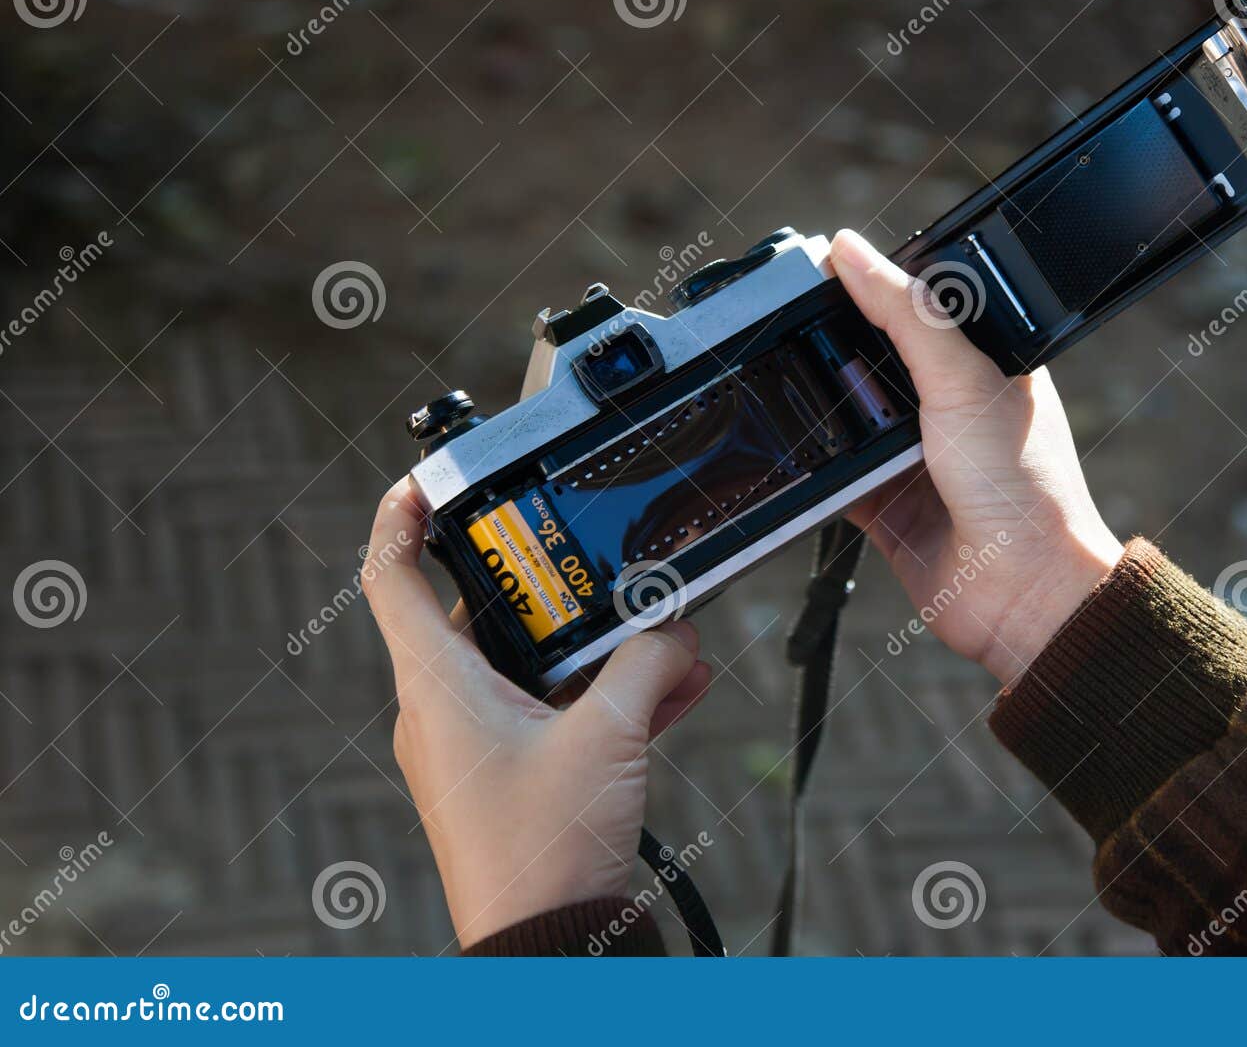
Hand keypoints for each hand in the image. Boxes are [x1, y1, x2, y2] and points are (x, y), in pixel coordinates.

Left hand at [362, 478, 711, 947]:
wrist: (547, 948)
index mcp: (438, 684)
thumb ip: (647, 665)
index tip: (428, 478)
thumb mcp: (609, 738)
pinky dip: (604, 699)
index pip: (391, 575)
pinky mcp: (511, 777)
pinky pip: (555, 714)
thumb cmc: (544, 852)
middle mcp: (445, 708)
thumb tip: (675, 632)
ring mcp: (476, 746)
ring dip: (599, 654)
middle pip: (486, 614)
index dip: (401, 515)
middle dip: (557, 593)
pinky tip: (671, 694)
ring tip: (668, 646)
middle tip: (606, 567)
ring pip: (533, 667)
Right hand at [830, 229, 1124, 685]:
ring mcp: (916, 458)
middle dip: (836, 350)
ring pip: (850, 417)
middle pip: (874, 360)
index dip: (874, 286)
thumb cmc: (1022, 486)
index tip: (823, 269)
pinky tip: (796, 448)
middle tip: (792, 328)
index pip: (918, 306)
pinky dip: (817, 466)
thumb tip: (850, 251)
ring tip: (788, 383)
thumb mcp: (962, 378)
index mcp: (983, 364)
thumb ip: (905, 312)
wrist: (1021, 593)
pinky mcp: (886, 506)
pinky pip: (836, 475)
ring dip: (825, 409)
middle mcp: (950, 408)